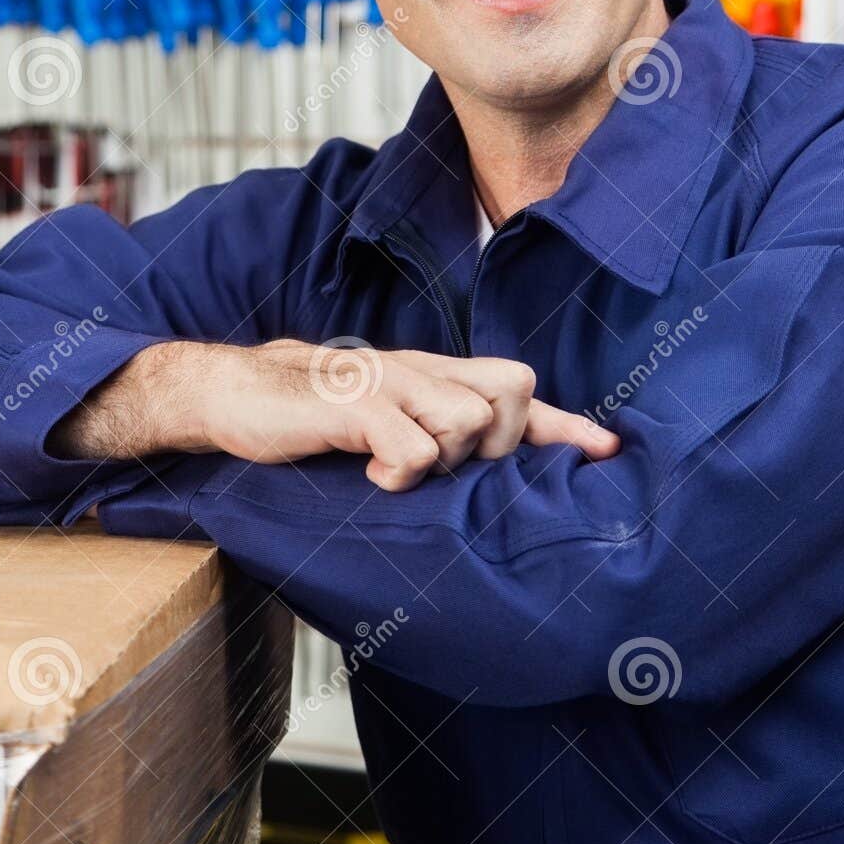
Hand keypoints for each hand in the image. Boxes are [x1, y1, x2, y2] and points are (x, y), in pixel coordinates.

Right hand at [51, 338, 619, 491]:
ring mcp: (390, 381)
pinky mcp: (353, 402)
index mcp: (435, 376)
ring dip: (444, 457)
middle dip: (495, 443)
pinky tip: (368, 473)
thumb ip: (434, 437)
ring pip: (469, 420)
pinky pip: (412, 447)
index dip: (563, 425)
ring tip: (397, 466)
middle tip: (443, 466)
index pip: (518, 391)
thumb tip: (483, 471)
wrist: (235, 392)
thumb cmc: (315, 412)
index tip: (607, 451)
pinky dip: (400, 471)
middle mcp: (422, 370)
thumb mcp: (385, 422)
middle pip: (511, 395)